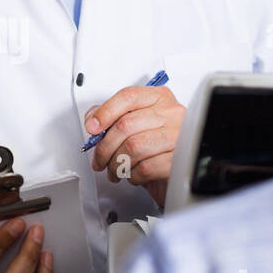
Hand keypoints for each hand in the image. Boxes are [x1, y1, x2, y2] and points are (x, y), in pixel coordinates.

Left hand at [84, 83, 185, 207]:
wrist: (181, 171)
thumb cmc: (157, 148)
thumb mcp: (135, 127)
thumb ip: (113, 117)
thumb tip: (92, 119)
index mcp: (159, 98)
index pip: (128, 97)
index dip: (105, 112)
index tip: (92, 128)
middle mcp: (172, 113)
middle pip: (126, 124)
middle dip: (105, 148)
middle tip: (99, 161)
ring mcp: (179, 135)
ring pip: (134, 147)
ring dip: (116, 164)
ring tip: (115, 171)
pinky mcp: (180, 159)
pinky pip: (146, 167)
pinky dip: (133, 175)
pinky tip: (134, 175)